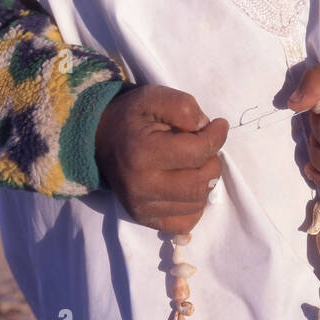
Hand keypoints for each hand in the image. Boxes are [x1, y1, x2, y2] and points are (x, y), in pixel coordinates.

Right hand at [95, 85, 228, 231]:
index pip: (197, 152)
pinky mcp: (144, 219)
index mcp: (143, 153)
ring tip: (194, 163)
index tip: (219, 125)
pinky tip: (187, 185)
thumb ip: (182, 106)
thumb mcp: (153, 96)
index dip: (216, 136)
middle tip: (205, 146)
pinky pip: (185, 222)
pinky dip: (194, 205)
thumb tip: (206, 128)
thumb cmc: (131, 117)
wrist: (99, 140)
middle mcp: (142, 186)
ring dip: (205, 182)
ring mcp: (143, 207)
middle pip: (200, 183)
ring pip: (197, 203)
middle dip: (212, 161)